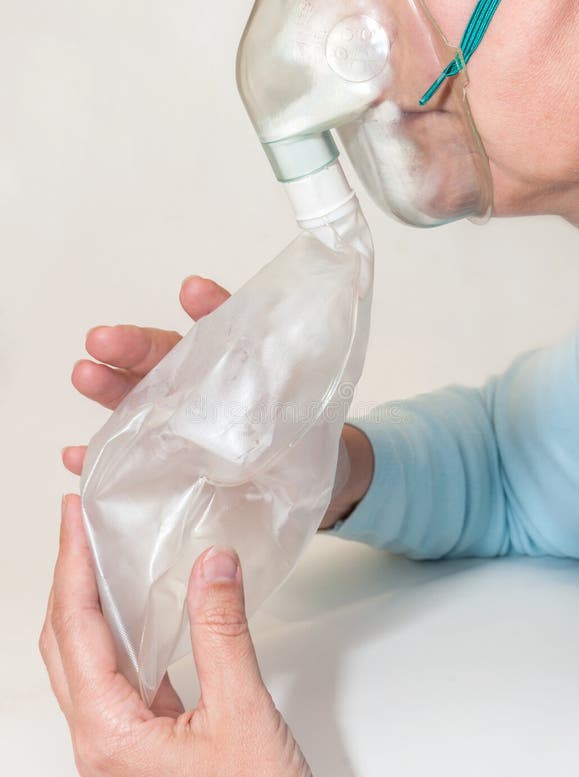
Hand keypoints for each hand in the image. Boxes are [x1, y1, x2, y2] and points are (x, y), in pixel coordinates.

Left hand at [40, 496, 328, 776]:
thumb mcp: (243, 711)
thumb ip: (222, 631)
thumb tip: (212, 566)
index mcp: (109, 734)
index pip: (75, 629)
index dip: (72, 565)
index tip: (73, 519)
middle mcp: (100, 742)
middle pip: (63, 644)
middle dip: (67, 578)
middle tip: (77, 526)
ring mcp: (117, 747)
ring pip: (82, 662)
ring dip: (86, 605)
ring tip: (98, 556)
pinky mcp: (139, 746)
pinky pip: (113, 680)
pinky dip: (115, 637)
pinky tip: (135, 613)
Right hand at [63, 275, 373, 525]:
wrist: (301, 485)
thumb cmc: (298, 433)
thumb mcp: (302, 399)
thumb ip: (291, 369)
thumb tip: (301, 341)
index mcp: (229, 364)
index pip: (216, 328)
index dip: (207, 308)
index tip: (193, 292)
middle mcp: (195, 389)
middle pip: (159, 360)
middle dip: (131, 346)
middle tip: (103, 340)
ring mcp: (174, 425)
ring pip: (134, 401)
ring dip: (107, 386)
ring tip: (85, 374)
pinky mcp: (162, 464)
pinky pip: (126, 461)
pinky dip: (98, 458)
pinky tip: (77, 456)